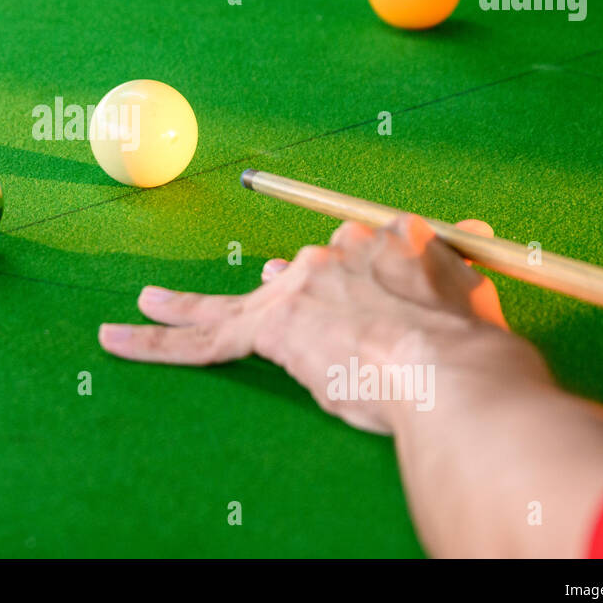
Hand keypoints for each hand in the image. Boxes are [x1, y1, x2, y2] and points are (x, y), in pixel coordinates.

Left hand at [99, 214, 541, 433]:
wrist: (447, 372)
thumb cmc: (471, 349)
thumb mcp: (477, 295)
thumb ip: (465, 266)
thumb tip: (485, 230)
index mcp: (386, 244)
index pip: (348, 257)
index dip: (343, 282)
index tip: (343, 296)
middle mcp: (335, 255)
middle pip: (287, 274)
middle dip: (278, 292)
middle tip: (264, 299)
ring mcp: (297, 288)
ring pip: (228, 301)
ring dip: (184, 305)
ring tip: (146, 304)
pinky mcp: (268, 328)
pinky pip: (200, 340)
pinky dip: (155, 344)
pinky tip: (117, 340)